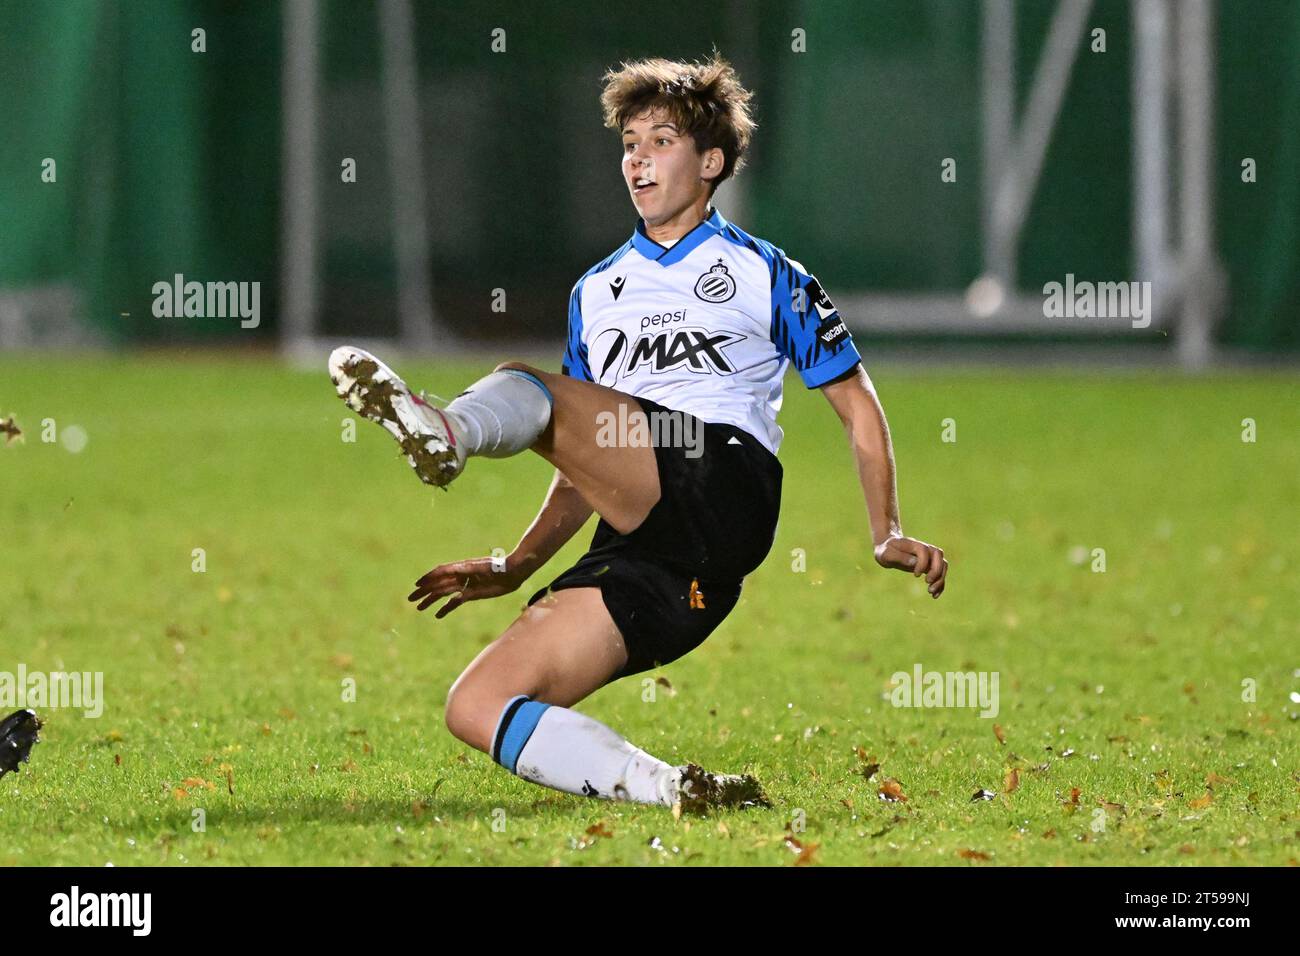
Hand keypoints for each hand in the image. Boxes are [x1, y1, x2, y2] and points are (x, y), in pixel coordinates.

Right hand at [408, 555, 527, 617]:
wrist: (512, 573)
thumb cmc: (498, 567)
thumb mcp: (481, 567)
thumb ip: (465, 568)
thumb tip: (449, 569)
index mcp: (460, 567)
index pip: (440, 572)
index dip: (428, 578)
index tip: (417, 585)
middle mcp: (459, 576)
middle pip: (438, 584)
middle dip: (424, 591)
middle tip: (410, 599)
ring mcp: (464, 585)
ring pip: (443, 593)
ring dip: (431, 599)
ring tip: (419, 607)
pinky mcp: (471, 594)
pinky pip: (454, 602)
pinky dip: (446, 608)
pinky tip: (437, 615)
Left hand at [874, 535, 947, 598]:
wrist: (887, 548)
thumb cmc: (885, 550)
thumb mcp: (886, 554)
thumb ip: (899, 557)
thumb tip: (914, 563)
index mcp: (913, 544)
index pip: (924, 550)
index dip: (923, 563)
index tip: (915, 575)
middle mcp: (923, 548)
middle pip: (939, 555)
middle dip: (936, 570)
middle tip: (927, 582)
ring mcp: (927, 556)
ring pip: (943, 564)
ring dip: (940, 578)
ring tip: (931, 592)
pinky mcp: (928, 565)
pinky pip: (940, 573)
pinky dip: (940, 584)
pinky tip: (934, 595)